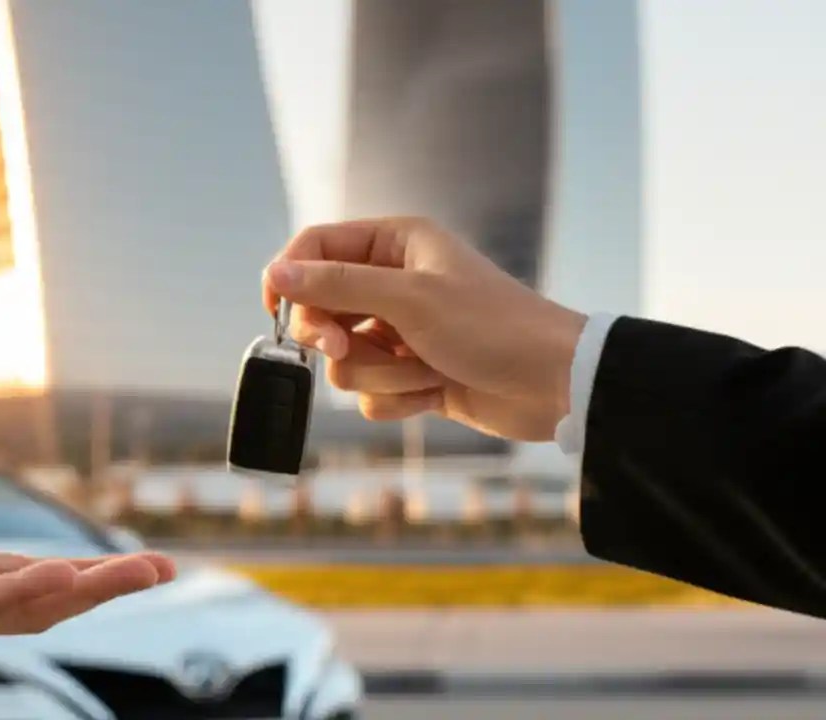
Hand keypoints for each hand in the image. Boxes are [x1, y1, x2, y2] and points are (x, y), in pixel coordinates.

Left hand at [0, 434, 175, 666]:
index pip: (25, 569)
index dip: (80, 567)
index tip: (133, 560)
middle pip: (38, 595)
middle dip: (100, 587)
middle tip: (162, 571)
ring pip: (18, 606)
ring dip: (78, 592)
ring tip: (135, 576)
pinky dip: (18, 595)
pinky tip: (60, 579)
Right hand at [261, 217, 586, 440]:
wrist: (554, 386)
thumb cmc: (493, 327)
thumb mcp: (410, 298)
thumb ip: (338, 285)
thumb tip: (277, 273)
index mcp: (395, 245)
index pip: (316, 248)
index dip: (290, 277)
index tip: (277, 311)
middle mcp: (394, 284)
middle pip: (320, 308)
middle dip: (333, 336)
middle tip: (344, 345)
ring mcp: (401, 333)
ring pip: (344, 360)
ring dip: (379, 374)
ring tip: (424, 369)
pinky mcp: (412, 375)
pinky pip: (370, 393)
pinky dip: (397, 398)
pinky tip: (434, 391)